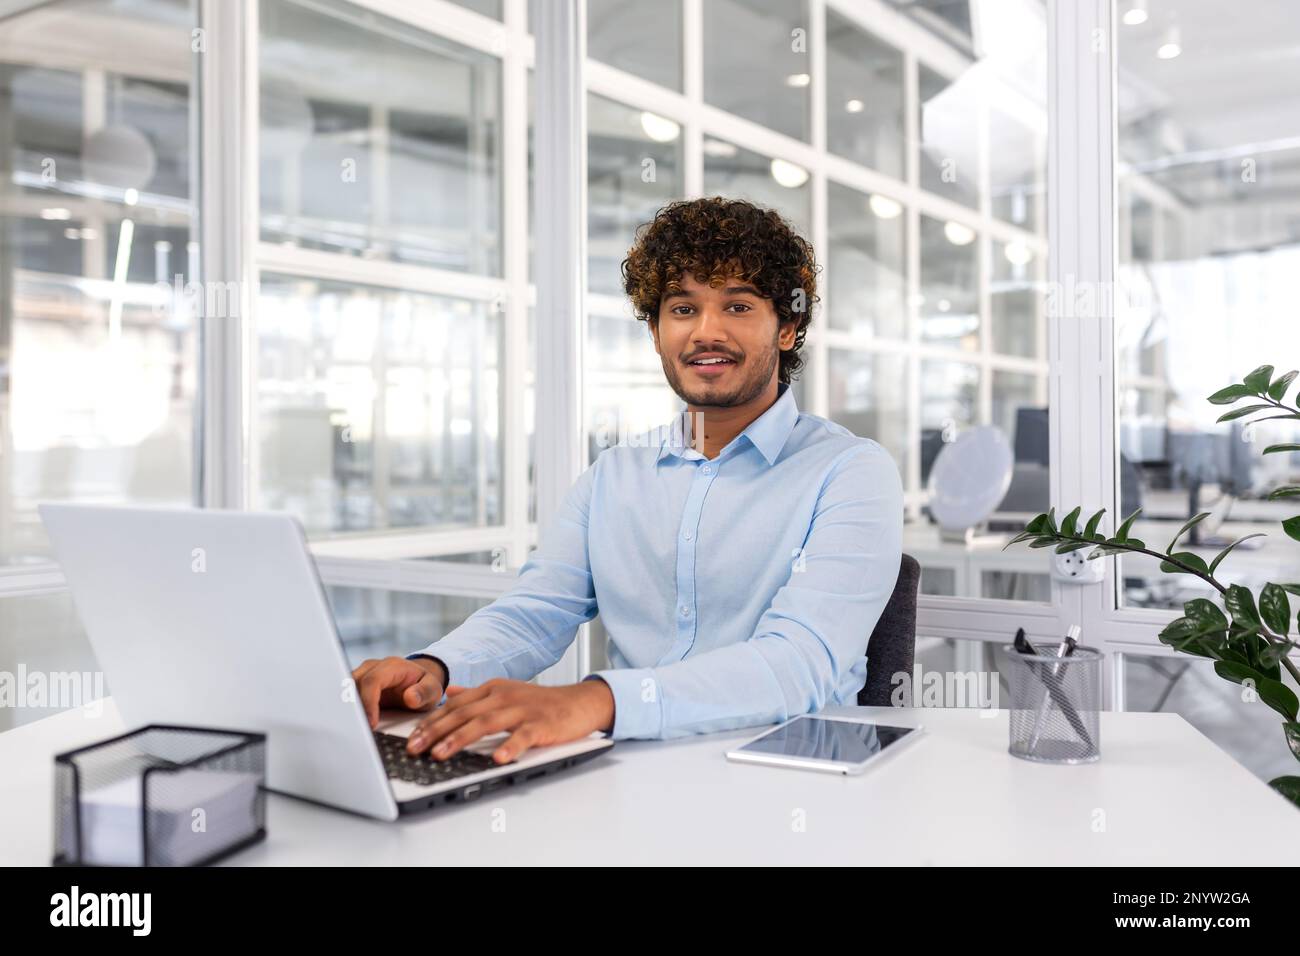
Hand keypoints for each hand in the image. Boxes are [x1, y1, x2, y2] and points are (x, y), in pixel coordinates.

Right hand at [351, 656, 446, 728]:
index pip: (372, 681)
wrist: (418, 681)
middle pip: (353, 684)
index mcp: (392, 666)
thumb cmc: (424, 684)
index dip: (369, 702)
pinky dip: (347, 710)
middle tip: (356, 730)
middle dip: (352, 707)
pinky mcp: (356, 686)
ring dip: (347, 709)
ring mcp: (362, 675)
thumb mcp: (432, 689)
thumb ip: (424, 692)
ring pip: (345, 689)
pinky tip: (351, 725)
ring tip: (352, 730)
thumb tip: (410, 698)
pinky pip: (346, 696)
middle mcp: (373, 668)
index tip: (371, 722)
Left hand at [405, 678, 614, 764]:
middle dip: (436, 732)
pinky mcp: (542, 724)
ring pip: (486, 723)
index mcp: (492, 689)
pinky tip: (498, 759)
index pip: (455, 705)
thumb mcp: (505, 692)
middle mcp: (503, 696)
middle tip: (415, 749)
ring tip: (441, 754)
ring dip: (461, 739)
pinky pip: (523, 736)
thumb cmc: (540, 703)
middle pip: (464, 714)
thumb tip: (450, 691)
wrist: (579, 703)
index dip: (431, 722)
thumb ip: (476, 694)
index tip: (412, 738)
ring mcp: (522, 709)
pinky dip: (510, 747)